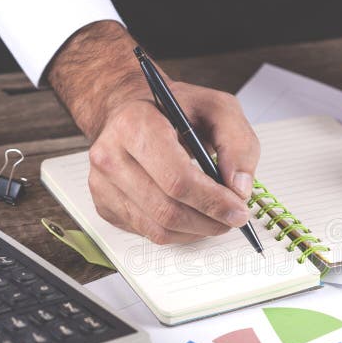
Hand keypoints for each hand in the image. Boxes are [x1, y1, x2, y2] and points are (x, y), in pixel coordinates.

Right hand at [47, 22, 258, 244]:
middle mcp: (110, 155)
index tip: (238, 210)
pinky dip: (180, 232)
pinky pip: (149, 233)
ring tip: (218, 218)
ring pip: (159, 229)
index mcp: (135, 125)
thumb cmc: (176, 109)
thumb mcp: (218, 109)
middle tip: (234, 218)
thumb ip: (239, 144)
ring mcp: (102, 184)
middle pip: (168, 209)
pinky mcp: (104, 204)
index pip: (176, 179)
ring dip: (197, 231)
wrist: (133, 110)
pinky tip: (193, 216)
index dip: (212, 201)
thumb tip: (239, 189)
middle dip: (210, 221)